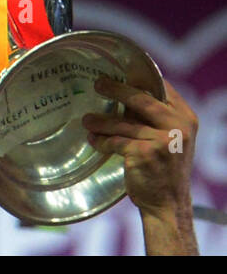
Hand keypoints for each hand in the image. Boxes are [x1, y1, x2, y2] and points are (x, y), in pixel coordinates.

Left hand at [83, 77, 198, 253]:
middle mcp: (178, 127)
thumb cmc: (165, 169)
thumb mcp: (170, 139)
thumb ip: (155, 118)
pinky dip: (101, 141)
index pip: (161, 88)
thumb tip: (122, 92)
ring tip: (87, 120)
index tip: (119, 70)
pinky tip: (94, 140)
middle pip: (140, 98)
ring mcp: (162, 140)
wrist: (168, 203)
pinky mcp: (144, 154)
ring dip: (100, 121)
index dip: (139, 78)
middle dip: (116, 89)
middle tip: (98, 84)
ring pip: (122, 123)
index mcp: (186, 118)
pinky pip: (114, 141)